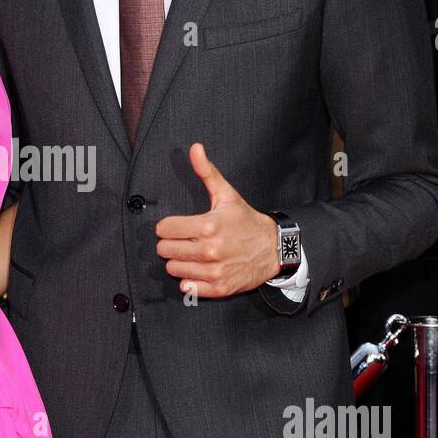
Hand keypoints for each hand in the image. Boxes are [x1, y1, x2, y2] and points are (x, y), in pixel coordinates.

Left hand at [156, 143, 279, 296]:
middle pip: (164, 250)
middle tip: (185, 240)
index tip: (178, 226)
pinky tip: (199, 270)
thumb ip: (207, 172)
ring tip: (193, 254)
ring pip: (173, 269)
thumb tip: (195, 148)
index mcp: (208, 226)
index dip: (168, 226)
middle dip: (171, 244)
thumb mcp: (227, 195)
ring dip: (179, 262)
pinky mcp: (219, 288)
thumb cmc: (246, 221)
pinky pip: (187, 288)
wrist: (274, 248)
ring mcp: (214, 271)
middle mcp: (210, 250)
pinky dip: (189, 280)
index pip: (164, 229)